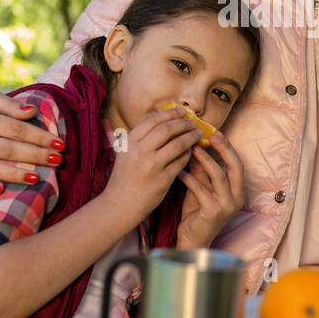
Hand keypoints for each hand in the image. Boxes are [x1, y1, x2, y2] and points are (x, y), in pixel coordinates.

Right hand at [0, 92, 64, 192]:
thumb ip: (9, 105)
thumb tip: (32, 111)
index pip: (16, 128)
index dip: (39, 137)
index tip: (59, 144)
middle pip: (8, 149)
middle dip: (35, 155)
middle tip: (57, 160)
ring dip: (15, 174)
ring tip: (37, 178)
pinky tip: (1, 189)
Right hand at [102, 106, 202, 220]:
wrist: (120, 205)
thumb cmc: (123, 177)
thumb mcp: (121, 153)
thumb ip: (129, 135)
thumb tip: (141, 117)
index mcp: (129, 142)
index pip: (153, 120)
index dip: (171, 113)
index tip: (182, 112)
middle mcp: (139, 151)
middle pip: (168, 129)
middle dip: (184, 123)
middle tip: (193, 123)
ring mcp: (152, 166)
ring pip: (178, 144)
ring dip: (191, 137)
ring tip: (198, 134)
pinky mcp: (163, 179)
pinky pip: (182, 161)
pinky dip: (189, 153)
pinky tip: (192, 151)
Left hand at [176, 132, 244, 247]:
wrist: (192, 240)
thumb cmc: (197, 213)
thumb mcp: (201, 188)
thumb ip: (201, 170)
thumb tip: (195, 146)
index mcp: (237, 191)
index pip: (237, 164)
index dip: (228, 148)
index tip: (216, 133)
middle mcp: (236, 198)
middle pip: (235, 167)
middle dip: (224, 149)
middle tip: (211, 135)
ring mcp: (226, 206)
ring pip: (219, 176)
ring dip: (206, 160)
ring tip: (193, 148)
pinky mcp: (213, 213)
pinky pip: (201, 190)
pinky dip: (190, 179)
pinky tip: (180, 171)